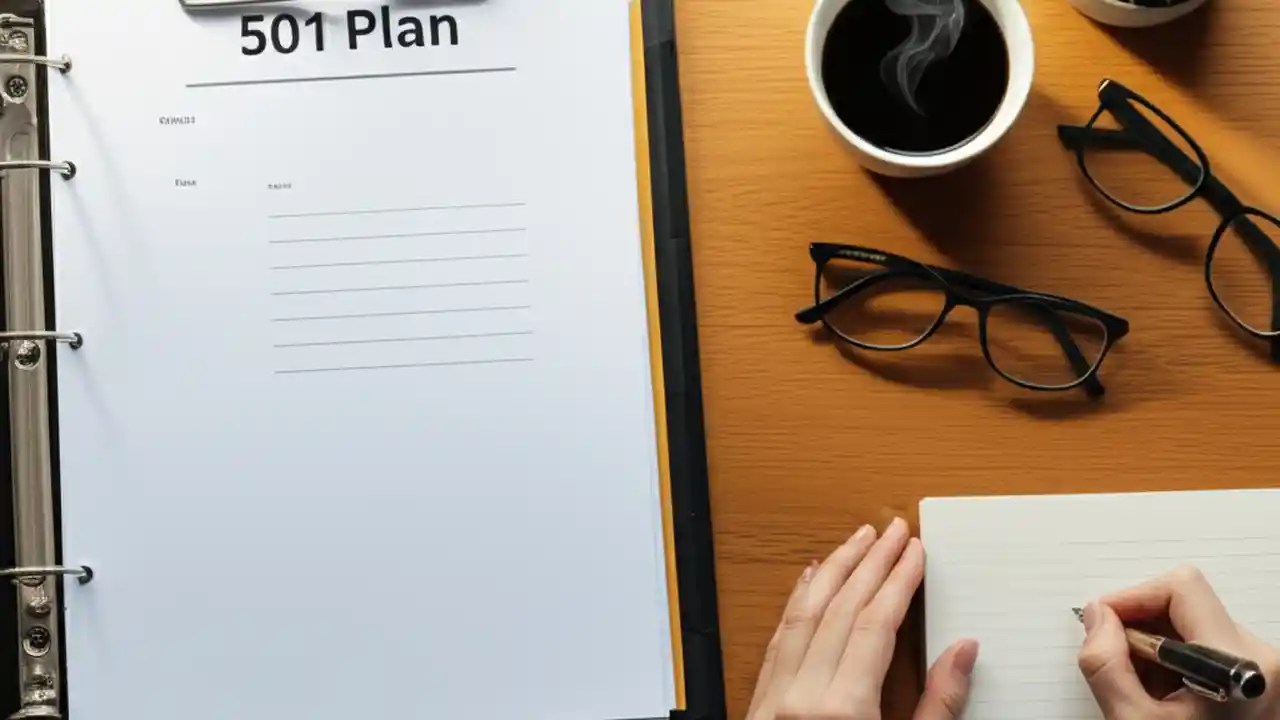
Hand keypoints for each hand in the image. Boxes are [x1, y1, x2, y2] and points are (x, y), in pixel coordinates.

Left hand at [745, 518, 979, 719]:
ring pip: (803, 616)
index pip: (876, 624)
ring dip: (832, 572)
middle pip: (840, 610)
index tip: (915, 551)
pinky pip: (777, 642)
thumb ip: (938, 705)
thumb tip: (963, 650)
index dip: (899, 582)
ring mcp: (776, 697)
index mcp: (845, 709)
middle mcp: (803, 695)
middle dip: (870, 564)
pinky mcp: (759, 704)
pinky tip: (808, 579)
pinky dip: (796, 604)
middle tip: (893, 531)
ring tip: (856, 541)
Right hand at [1077, 565, 1279, 719]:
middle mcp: (1261, 658)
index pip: (1180, 588)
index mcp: (1238, 664)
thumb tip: (1098, 619)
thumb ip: (1105, 664)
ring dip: (1154, 648)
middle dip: (1140, 630)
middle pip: (1184, 604)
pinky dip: (1172, 661)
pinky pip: (1204, 644)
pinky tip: (1165, 695)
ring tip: (1146, 691)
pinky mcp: (1256, 676)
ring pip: (1191, 624)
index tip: (1104, 623)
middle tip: (1120, 666)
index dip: (1132, 598)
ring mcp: (1262, 667)